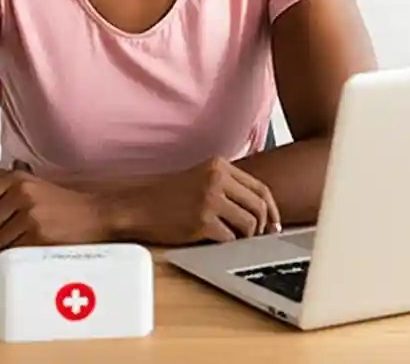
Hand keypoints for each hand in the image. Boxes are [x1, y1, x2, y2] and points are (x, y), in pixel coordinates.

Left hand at [0, 172, 108, 247]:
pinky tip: (39, 240)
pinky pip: (15, 251)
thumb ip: (7, 195)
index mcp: (16, 180)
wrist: (97, 214)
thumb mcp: (35, 188)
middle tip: (18, 229)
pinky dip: (23, 251)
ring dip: (11, 243)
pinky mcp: (38, 235)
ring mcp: (29, 215)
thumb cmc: (65, 205)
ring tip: (33, 233)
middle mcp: (20, 194)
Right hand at [116, 157, 280, 244]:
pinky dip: (226, 243)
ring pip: (249, 224)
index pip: (260, 188)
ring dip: (244, 236)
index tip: (274, 224)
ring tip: (231, 237)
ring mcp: (209, 200)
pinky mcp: (202, 221)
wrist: (135, 205)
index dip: (272, 210)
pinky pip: (230, 238)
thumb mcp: (199, 178)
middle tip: (258, 237)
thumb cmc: (166, 196)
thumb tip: (261, 210)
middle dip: (262, 226)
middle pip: (259, 207)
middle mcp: (216, 179)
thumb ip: (227, 186)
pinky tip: (214, 240)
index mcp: (218, 165)